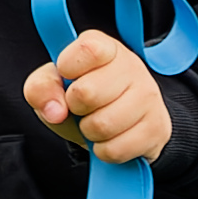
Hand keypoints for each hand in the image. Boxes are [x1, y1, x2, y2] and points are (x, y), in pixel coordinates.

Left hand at [23, 29, 172, 164]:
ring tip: (95, 123)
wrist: (116, 126)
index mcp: (105, 47)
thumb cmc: (80, 99)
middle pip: (87, 93)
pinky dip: (104, 150)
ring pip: (102, 125)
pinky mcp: (157, 128)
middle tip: (81, 107)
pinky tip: (109, 138)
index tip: (68, 76)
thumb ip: (41, 88)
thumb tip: (54, 110)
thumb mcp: (53, 87)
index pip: (87, 50)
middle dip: (75, 108)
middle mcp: (132, 66)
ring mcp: (149, 97)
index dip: (68, 69)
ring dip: (89, 132)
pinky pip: (116, 149)